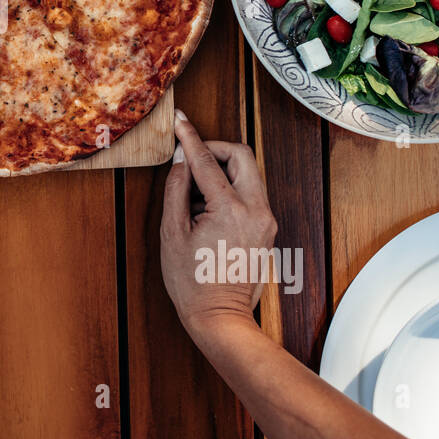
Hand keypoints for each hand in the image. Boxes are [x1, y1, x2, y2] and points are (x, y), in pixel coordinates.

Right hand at [160, 110, 277, 339]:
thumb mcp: (172, 232)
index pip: (207, 160)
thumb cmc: (192, 282)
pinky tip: (206, 208)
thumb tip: (180, 160)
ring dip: (221, 170)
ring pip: (247, 172)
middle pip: (241, 155)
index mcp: (231, 209)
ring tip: (194, 193)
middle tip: (190, 157)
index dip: (189, 138)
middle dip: (214, 148)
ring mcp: (266, 219)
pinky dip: (229, 187)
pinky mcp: (267, 228)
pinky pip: (249, 192)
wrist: (220, 318)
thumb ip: (177, 189)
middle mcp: (256, 210)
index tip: (179, 121)